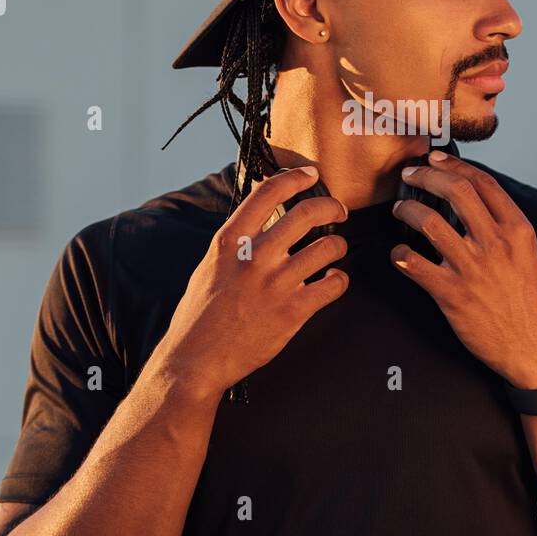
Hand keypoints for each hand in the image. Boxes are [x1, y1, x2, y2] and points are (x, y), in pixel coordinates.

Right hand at [156, 166, 349, 400]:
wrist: (196, 360)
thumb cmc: (200, 315)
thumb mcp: (210, 265)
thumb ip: (236, 242)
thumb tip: (261, 217)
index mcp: (230, 242)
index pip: (267, 192)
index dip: (295, 178)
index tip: (310, 175)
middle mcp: (254, 257)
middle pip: (307, 213)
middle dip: (331, 206)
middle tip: (338, 210)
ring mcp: (275, 284)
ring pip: (328, 247)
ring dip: (338, 244)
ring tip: (335, 249)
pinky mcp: (293, 312)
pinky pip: (334, 285)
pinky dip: (339, 280)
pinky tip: (333, 281)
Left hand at [391, 151, 536, 388]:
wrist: (536, 349)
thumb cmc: (531, 304)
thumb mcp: (529, 255)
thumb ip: (505, 228)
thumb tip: (476, 204)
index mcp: (517, 230)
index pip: (482, 183)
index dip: (454, 166)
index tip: (435, 160)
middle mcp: (495, 243)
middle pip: (455, 191)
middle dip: (425, 177)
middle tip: (409, 176)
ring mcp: (473, 268)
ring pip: (429, 221)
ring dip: (407, 210)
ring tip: (399, 210)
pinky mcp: (453, 294)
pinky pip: (415, 265)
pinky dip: (401, 255)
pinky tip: (399, 254)